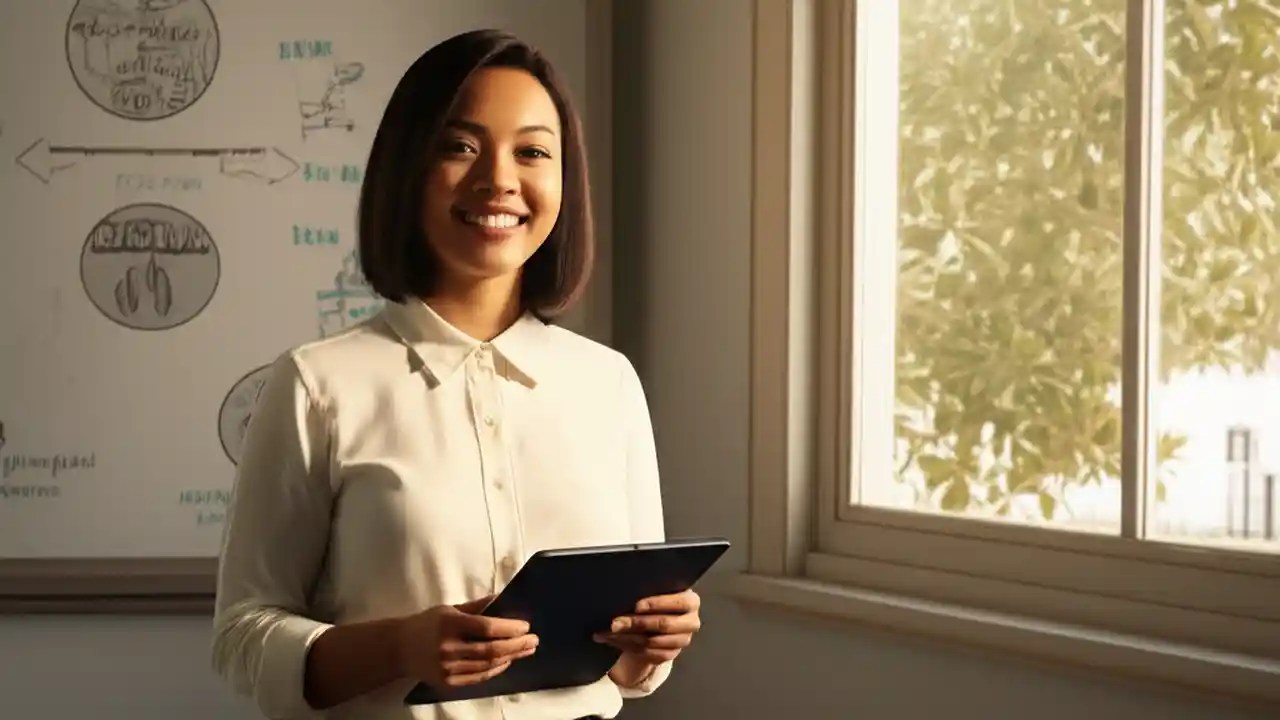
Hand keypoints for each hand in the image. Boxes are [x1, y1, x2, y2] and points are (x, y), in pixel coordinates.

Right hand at [397, 595, 538, 688]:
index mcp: (450, 624)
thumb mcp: (449, 609)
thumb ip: (476, 606)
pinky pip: (479, 678)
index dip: (509, 628)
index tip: (525, 626)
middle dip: (517, 645)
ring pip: (487, 665)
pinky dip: (496, 669)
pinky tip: (507, 661)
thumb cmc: (427, 623)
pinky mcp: (448, 682)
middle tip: (534, 640)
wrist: (399, 648)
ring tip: (526, 650)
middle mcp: (449, 647)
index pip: (486, 627)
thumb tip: (502, 598)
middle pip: (491, 649)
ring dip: (511, 657)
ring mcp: (448, 668)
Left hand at [593, 589, 700, 681]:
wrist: (657, 624)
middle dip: (638, 622)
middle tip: (616, 622)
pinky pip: (649, 654)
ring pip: (654, 641)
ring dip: (629, 637)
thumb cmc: (655, 603)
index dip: (657, 604)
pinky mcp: (672, 654)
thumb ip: (648, 591)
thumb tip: (624, 593)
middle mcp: (691, 622)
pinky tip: (615, 640)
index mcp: (691, 601)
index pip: (679, 602)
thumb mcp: (656, 593)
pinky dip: (629, 647)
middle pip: (665, 624)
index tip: (637, 606)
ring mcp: (683, 640)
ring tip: (610, 632)